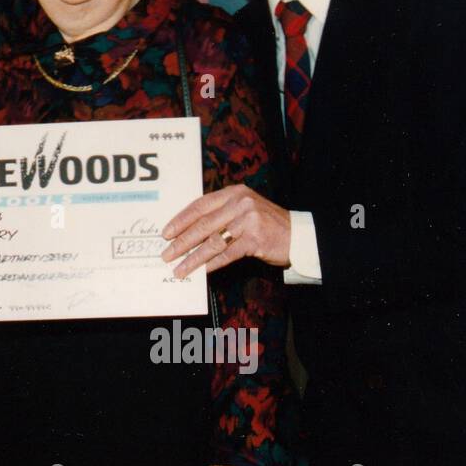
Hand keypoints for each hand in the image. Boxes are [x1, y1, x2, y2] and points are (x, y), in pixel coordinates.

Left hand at [161, 184, 290, 277]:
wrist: (299, 235)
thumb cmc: (266, 224)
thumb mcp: (243, 210)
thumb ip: (220, 214)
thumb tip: (187, 232)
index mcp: (233, 193)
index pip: (199, 205)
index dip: (180, 220)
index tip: (166, 233)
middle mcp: (240, 204)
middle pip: (203, 224)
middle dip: (182, 241)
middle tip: (166, 254)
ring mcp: (249, 221)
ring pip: (213, 242)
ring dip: (193, 258)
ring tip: (179, 269)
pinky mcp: (256, 239)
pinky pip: (227, 254)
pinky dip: (212, 264)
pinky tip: (201, 272)